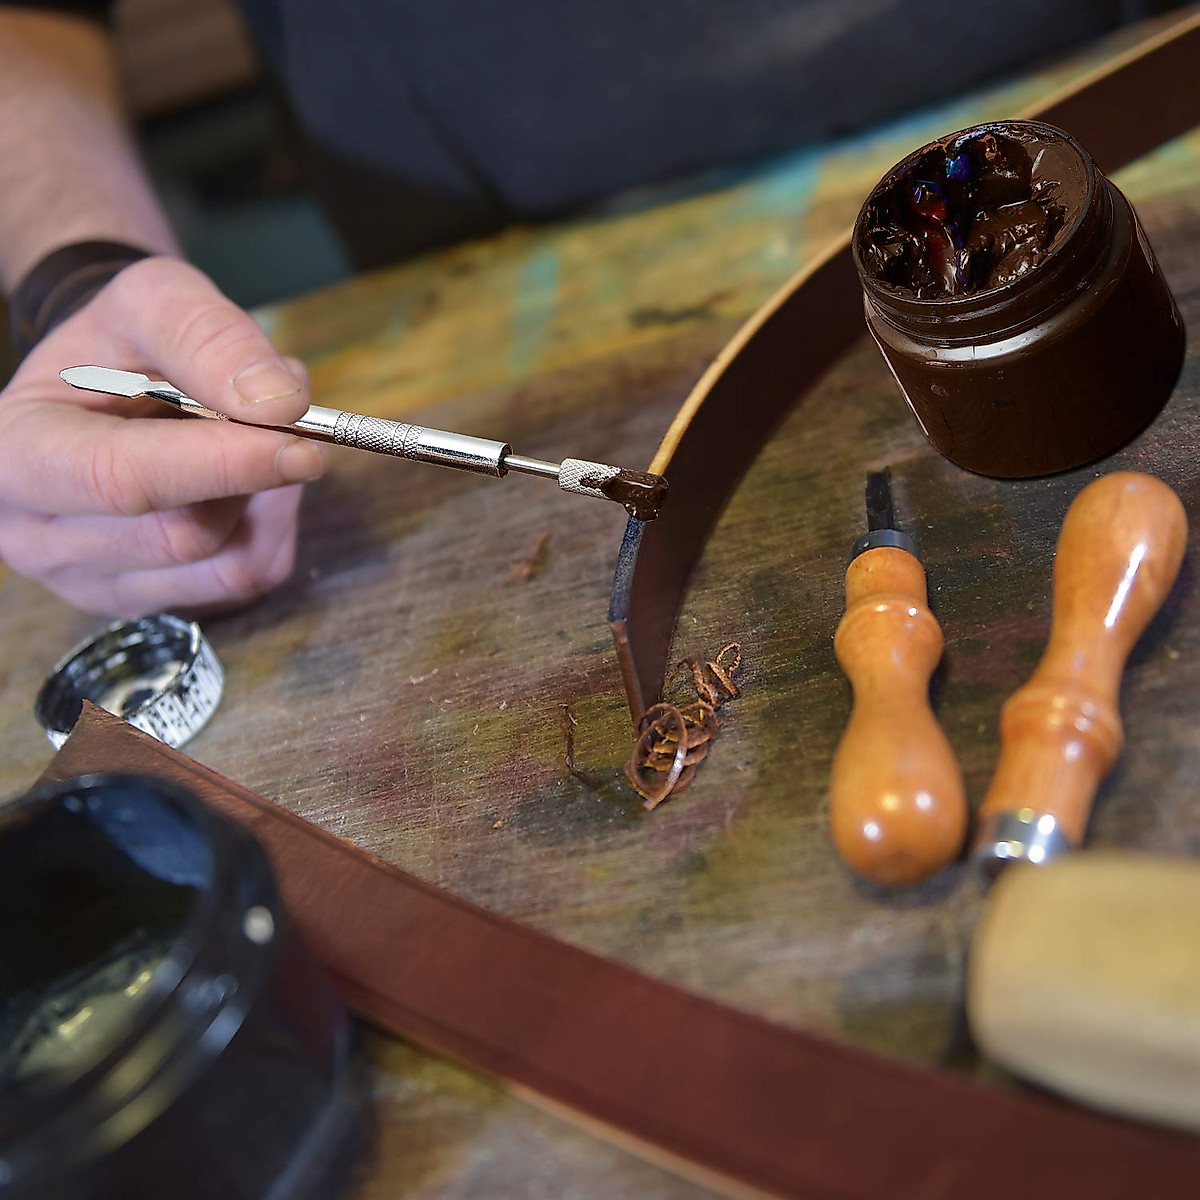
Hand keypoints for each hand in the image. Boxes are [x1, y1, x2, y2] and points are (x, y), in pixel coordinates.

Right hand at [0, 256, 328, 615]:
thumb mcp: (153, 300)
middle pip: (182, 535)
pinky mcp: (154, 601)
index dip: (220, 464)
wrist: (106, 383)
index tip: (299, 443)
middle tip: (293, 421)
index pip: (123, 479)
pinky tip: (255, 483)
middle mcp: (40, 535)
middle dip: (253, 476)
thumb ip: (208, 337)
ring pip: (224, 567)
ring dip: (270, 500)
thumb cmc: (120, 344)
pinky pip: (244, 581)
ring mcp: (95, 582)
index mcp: (17, 453)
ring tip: (260, 440)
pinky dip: (272, 528)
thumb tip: (279, 402)